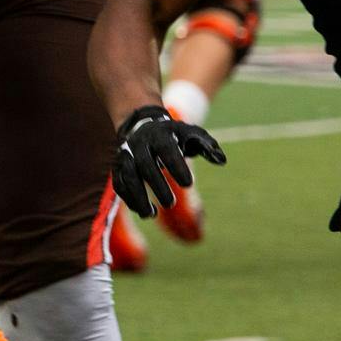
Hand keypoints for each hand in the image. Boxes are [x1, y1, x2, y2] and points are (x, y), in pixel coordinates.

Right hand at [111, 103, 225, 216]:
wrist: (141, 125)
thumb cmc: (173, 135)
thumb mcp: (192, 134)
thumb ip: (207, 146)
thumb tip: (221, 161)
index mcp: (160, 136)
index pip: (167, 150)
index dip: (176, 166)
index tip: (188, 184)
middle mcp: (139, 145)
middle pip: (145, 165)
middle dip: (157, 186)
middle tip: (170, 204)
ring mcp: (126, 156)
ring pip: (128, 177)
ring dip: (137, 197)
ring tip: (151, 214)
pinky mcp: (118, 167)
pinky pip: (120, 184)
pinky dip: (130, 199)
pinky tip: (145, 212)